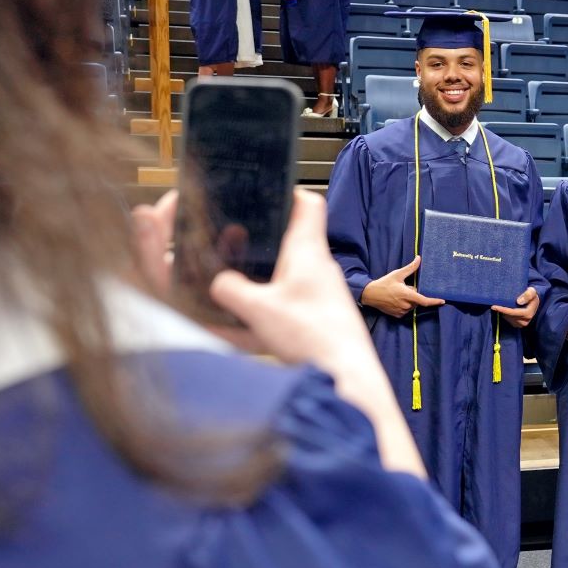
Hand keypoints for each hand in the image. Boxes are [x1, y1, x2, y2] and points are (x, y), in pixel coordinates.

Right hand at [207, 191, 425, 476]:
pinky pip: (287, 304)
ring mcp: (320, 294)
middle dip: (261, 236)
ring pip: (287, 272)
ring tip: (233, 276)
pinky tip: (248, 321)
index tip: (266, 188)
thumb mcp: (260, 310)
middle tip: (232, 236)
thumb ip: (231, 290)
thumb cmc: (317, 339)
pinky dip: (266, 306)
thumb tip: (218, 283)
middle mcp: (318, 268)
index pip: (307, 205)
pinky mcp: (318, 319)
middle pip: (291, 238)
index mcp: (308, 252)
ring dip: (262, 272)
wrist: (349, 379)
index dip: (287, 190)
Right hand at [360, 256, 444, 316]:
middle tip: (404, 288)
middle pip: (417, 301)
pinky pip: (406, 310)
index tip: (443, 301)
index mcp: (407, 295)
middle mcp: (406, 305)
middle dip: (414, 294)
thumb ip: (410, 268)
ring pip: (412, 305)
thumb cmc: (384, 283)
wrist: (370, 294)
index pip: (424, 301)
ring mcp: (401, 311)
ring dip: (409, 300)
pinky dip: (405, 305)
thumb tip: (419, 258)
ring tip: (398, 294)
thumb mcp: (397, 274)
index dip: (434, 301)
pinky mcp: (397, 315)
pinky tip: (396, 300)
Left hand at [492, 286, 539, 327]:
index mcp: (528, 313)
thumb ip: (527, 294)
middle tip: (494, 304)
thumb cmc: (531, 294)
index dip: (503, 310)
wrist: (533, 301)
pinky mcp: (518, 325)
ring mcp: (521, 324)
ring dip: (503, 312)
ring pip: (508, 318)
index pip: (513, 312)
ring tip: (500, 305)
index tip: (494, 306)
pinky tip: (504, 309)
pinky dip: (505, 314)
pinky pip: (508, 320)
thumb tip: (518, 302)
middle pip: (509, 316)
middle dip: (502, 310)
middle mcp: (525, 321)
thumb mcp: (532, 291)